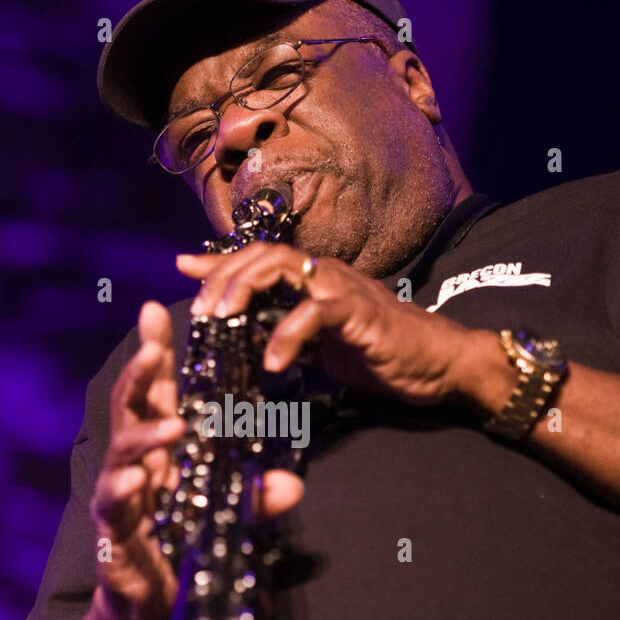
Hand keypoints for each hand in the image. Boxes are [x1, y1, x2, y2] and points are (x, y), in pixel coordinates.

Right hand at [90, 300, 303, 619]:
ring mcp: (120, 498)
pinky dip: (125, 490)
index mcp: (161, 452)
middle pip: (132, 410)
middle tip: (154, 346)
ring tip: (171, 425)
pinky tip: (140, 479)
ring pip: (121, 454)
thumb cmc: (183, 547)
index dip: (155, 352)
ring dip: (144, 437)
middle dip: (140, 375)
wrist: (152, 608)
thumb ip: (257, 497)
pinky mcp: (112, 535)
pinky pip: (114, 507)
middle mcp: (136, 466)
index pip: (157, 393)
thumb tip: (294, 484)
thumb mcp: (228, 516)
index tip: (156, 308)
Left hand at [176, 245, 479, 405]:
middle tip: (200, 311)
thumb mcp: (321, 345)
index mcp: (312, 281)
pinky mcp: (359, 312)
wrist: (438, 363)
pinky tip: (273, 364)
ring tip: (222, 323)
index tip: (181, 265)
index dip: (219, 261)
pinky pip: (315, 312)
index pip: (258, 259)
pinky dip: (288, 336)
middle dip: (223, 277)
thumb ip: (286, 334)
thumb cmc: (381, 353)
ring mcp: (341, 288)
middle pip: (261, 255)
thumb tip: (246, 339)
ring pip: (281, 267)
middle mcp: (323, 274)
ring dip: (244, 291)